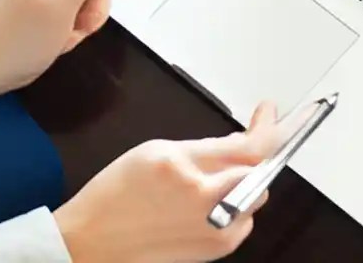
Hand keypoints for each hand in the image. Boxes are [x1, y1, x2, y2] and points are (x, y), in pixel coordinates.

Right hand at [54, 103, 281, 262]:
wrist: (94, 242)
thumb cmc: (115, 196)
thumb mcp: (155, 152)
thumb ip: (205, 147)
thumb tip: (241, 141)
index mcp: (186, 168)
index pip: (250, 146)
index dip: (267, 126)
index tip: (268, 113)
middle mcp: (206, 203)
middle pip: (259, 173)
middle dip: (250, 158)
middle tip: (232, 150)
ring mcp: (216, 231)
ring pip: (253, 197)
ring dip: (241, 183)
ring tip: (205, 184)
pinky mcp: (216, 250)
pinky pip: (241, 220)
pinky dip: (233, 207)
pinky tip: (202, 207)